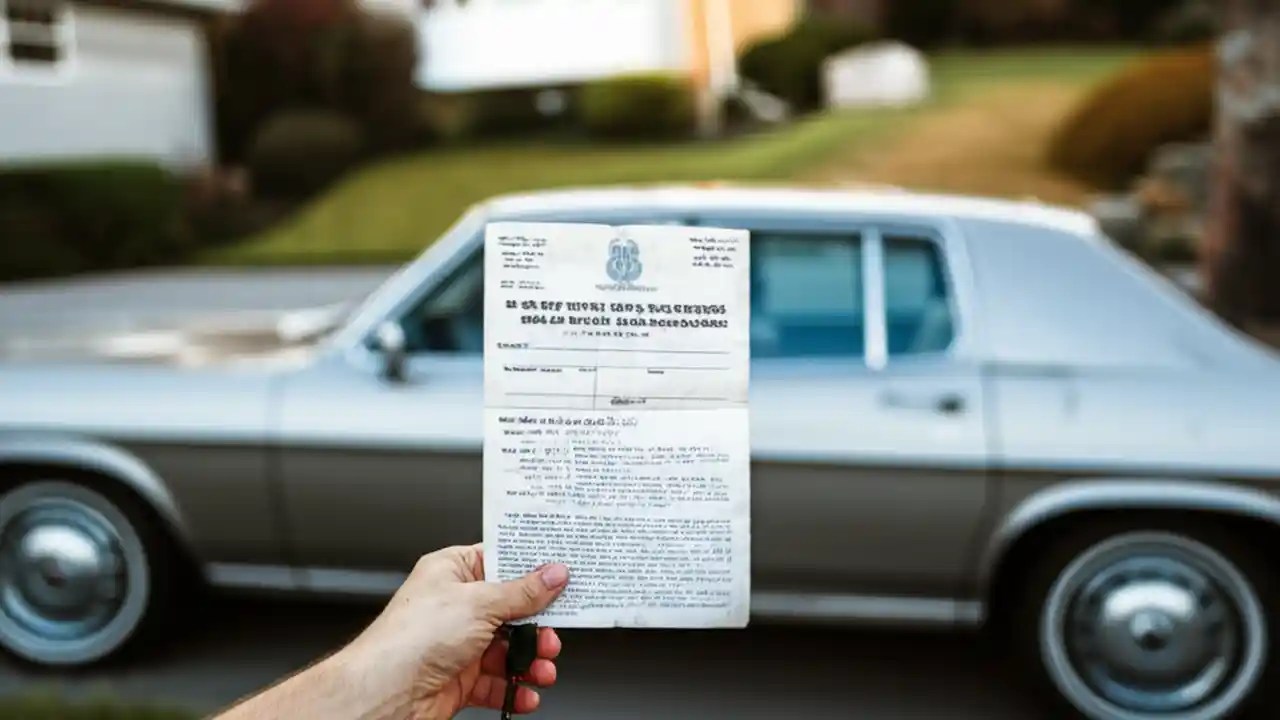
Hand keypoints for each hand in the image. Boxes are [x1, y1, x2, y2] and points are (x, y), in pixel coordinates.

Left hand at [343, 545, 568, 718]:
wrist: (383, 695)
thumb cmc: (409, 639)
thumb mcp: (479, 603)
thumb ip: (522, 592)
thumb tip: (553, 574)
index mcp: (453, 571)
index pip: (502, 562)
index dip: (533, 571)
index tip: (562, 577)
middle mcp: (456, 605)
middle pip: (512, 611)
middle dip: (538, 627)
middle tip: (553, 636)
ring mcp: (459, 643)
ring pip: (509, 649)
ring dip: (531, 661)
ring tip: (543, 670)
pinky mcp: (460, 677)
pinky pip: (498, 682)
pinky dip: (516, 689)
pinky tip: (526, 692)